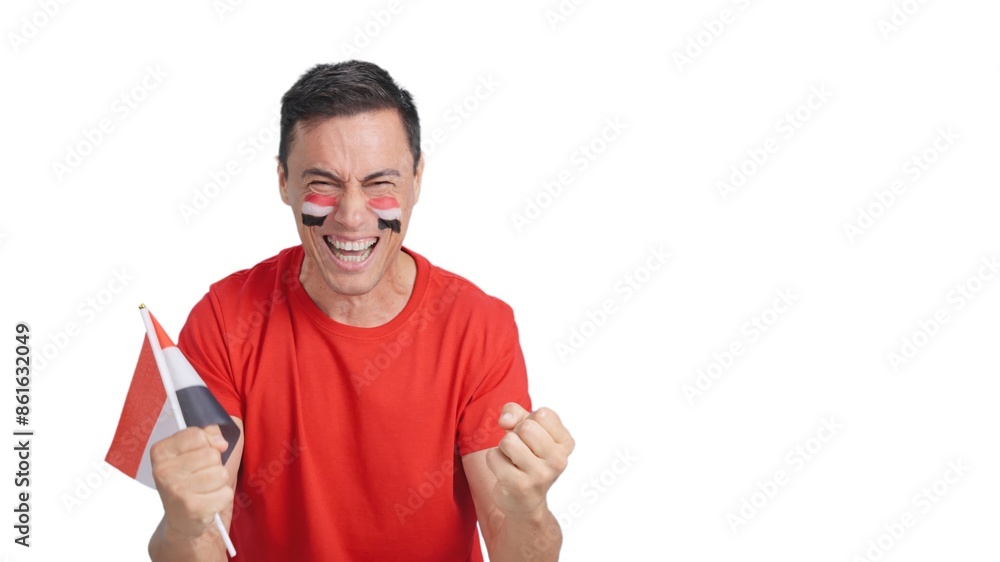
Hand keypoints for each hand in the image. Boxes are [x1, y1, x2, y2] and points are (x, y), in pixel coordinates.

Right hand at [150, 425, 232, 538]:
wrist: (181, 521)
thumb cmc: (191, 481)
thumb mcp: (194, 451)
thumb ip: (208, 434)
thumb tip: (221, 443)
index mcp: (161, 452)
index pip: (197, 435)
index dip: (208, 443)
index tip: (200, 455)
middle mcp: (164, 471)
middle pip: (212, 454)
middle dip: (214, 465)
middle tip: (201, 477)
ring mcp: (176, 491)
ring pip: (221, 473)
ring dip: (219, 482)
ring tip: (205, 490)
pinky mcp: (192, 509)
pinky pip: (225, 493)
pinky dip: (222, 498)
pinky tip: (208, 502)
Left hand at [485, 403, 574, 519]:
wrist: (524, 503)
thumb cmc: (526, 458)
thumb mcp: (526, 429)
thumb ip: (515, 412)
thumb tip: (505, 420)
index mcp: (565, 444)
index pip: (543, 414)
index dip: (529, 420)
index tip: (531, 437)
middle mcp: (559, 460)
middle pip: (526, 427)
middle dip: (515, 434)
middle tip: (519, 450)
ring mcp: (541, 475)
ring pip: (508, 441)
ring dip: (503, 448)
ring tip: (512, 461)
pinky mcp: (520, 486)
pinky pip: (494, 456)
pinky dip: (494, 460)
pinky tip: (505, 472)